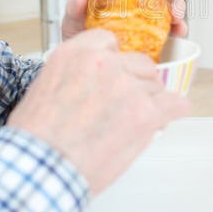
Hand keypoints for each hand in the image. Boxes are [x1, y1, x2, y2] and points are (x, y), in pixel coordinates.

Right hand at [7, 29, 189, 193]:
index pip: (110, 41)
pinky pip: (175, 104)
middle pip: (139, 62)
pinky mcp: (145, 114)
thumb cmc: (36, 138)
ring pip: (156, 84)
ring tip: (131, 122)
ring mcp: (128, 88)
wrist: (41, 170)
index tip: (114, 73)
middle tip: (123, 104)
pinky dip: (174, 111)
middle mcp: (105, 64)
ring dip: (149, 101)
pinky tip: (167, 116)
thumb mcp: (44, 86)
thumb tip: (94, 79)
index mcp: (77, 53)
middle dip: (135, 82)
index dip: (114, 61)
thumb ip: (75, 72)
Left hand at [61, 0, 187, 40]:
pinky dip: (180, 27)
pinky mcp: (158, 34)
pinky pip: (174, 27)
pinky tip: (178, 30)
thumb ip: (75, 8)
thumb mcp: (73, 22)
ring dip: (177, 5)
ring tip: (175, 14)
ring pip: (170, 2)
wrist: (90, 64)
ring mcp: (150, 15)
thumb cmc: (82, 38)